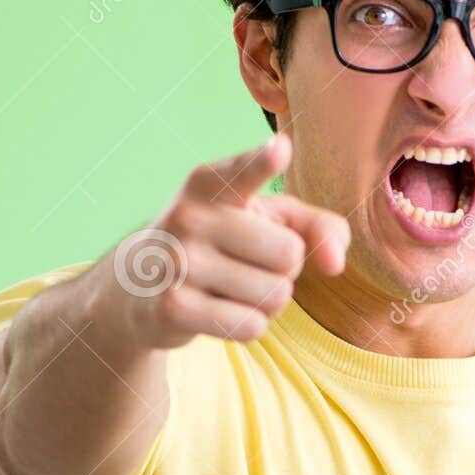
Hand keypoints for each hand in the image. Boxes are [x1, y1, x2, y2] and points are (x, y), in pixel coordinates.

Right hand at [102, 133, 349, 348]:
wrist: (139, 286)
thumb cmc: (222, 243)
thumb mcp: (267, 220)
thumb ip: (318, 227)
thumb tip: (335, 265)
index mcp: (210, 183)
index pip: (244, 172)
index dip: (263, 162)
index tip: (280, 149)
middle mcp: (189, 216)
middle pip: (289, 254)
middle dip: (283, 268)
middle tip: (244, 261)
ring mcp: (178, 263)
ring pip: (275, 295)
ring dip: (266, 300)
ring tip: (228, 285)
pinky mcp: (173, 308)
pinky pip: (252, 326)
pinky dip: (247, 325)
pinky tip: (216, 310)